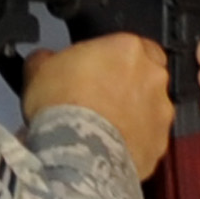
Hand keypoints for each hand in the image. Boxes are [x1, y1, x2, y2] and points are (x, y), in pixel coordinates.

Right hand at [22, 32, 171, 179]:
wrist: (76, 152)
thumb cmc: (62, 107)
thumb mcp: (39, 68)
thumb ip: (48, 57)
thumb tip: (44, 59)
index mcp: (127, 48)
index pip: (130, 45)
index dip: (111, 60)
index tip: (96, 71)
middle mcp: (152, 75)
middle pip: (145, 75)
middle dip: (127, 86)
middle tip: (99, 100)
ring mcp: (160, 110)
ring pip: (150, 108)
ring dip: (132, 115)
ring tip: (103, 129)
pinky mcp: (160, 142)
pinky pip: (148, 139)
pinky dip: (133, 143)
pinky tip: (109, 148)